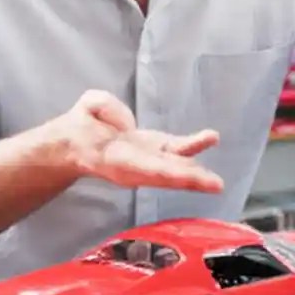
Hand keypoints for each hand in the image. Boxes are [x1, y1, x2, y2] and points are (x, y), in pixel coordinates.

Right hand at [59, 90, 223, 192]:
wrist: (77, 142)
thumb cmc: (81, 129)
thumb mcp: (87, 108)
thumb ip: (105, 108)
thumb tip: (125, 123)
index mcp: (117, 161)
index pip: (144, 167)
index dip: (167, 172)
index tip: (188, 178)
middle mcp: (137, 167)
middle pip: (166, 174)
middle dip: (190, 180)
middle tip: (215, 185)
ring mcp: (149, 161)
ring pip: (175, 167)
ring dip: (197, 172)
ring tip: (217, 181)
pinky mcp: (157, 149)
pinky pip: (177, 150)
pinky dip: (193, 146)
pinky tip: (211, 139)